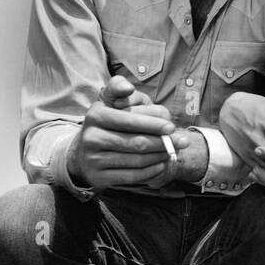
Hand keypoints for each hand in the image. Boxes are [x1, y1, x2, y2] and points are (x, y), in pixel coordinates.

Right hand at [67, 76, 189, 190]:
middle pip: (136, 142)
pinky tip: (161, 164)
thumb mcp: (108, 101)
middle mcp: (91, 137)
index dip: (153, 124)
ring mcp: (94, 160)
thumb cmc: (106, 123)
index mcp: (95, 115)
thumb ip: (118, 87)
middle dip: (162, 142)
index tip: (172, 127)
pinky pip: (133, 176)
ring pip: (137, 160)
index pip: (129, 120)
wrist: (83, 153)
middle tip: (182, 142)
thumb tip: (128, 88)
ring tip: (172, 152)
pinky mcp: (100, 177)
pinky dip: (151, 171)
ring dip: (160, 157)